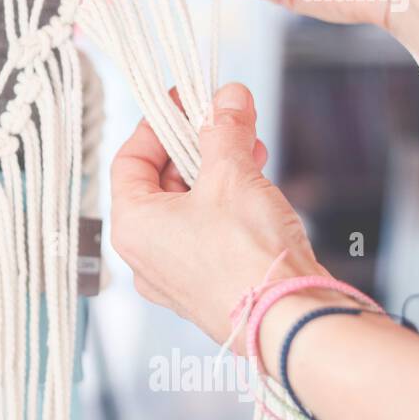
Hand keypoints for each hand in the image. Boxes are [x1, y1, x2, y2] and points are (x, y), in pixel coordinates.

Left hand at [109, 82, 329, 352]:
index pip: (129, 159)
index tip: (185, 100)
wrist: (289, 321)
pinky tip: (256, 182)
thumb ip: (224, 130)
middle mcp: (146, 253)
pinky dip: (227, 202)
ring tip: (249, 145)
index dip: (158, 124)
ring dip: (217, 170)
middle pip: (160, 181)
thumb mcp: (231, 176)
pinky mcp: (209, 284)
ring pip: (188, 206)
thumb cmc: (246, 259)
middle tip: (224, 118)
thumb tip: (226, 98)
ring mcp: (177, 273)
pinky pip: (208, 231)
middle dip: (196, 145)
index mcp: (132, 225)